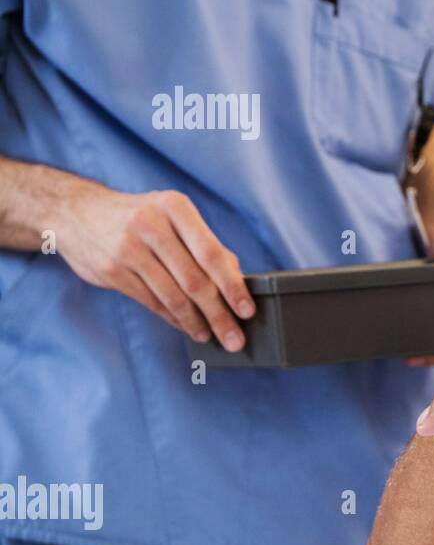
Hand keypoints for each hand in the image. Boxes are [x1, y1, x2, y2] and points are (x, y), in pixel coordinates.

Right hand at [54, 180, 253, 350]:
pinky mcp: (111, 270)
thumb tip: (237, 280)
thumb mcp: (171, 215)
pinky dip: (173, 318)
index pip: (212, 253)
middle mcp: (151, 224)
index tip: (248, 310)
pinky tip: (187, 326)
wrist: (75, 212)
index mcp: (175, 207)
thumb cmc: (139, 216)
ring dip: (196, 322)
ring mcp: (128, 248)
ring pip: (172, 295)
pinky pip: (151, 301)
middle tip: (235, 338)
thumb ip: (204, 243)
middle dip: (219, 314)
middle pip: (194, 280)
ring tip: (212, 336)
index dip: (232, 286)